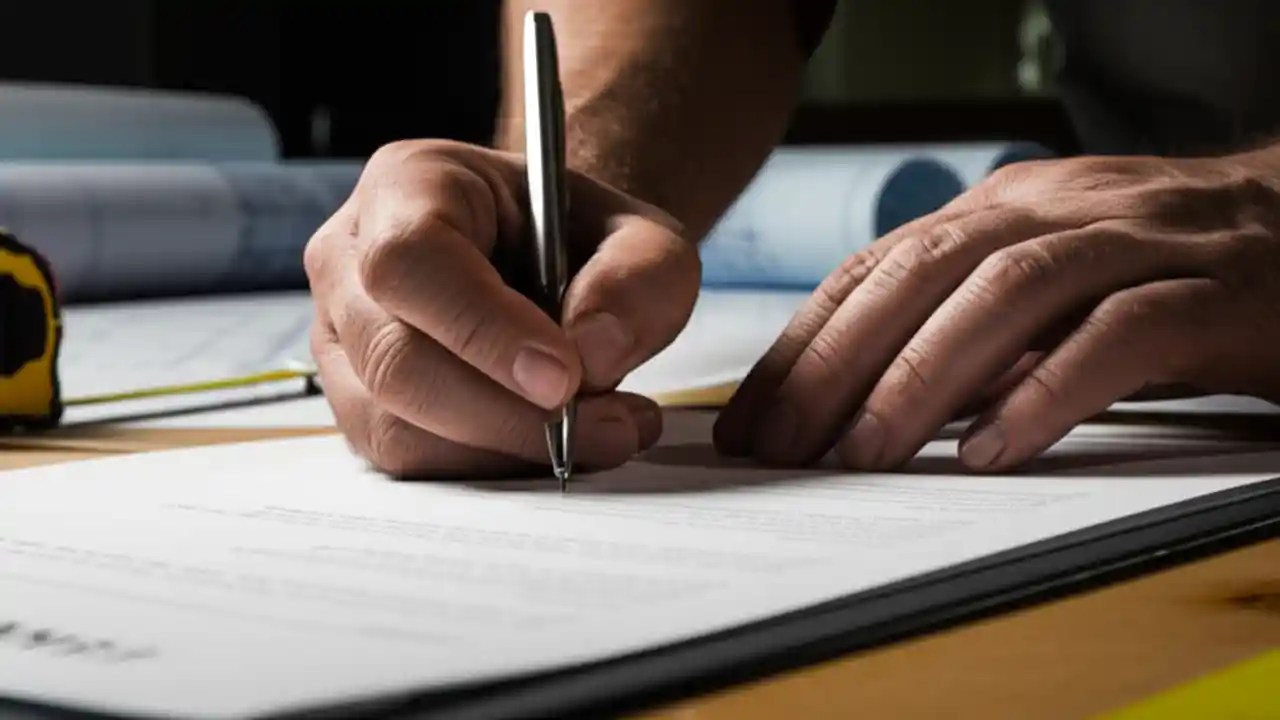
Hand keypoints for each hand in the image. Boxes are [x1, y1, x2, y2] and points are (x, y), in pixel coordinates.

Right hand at [306, 140, 698, 475]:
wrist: (554, 260)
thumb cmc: (581, 238)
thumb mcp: (643, 236)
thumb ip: (637, 280)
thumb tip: (593, 354)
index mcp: (408, 185)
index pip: (411, 261)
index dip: (481, 328)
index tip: (564, 376)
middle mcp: (351, 259)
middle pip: (395, 359)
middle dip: (507, 413)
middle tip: (607, 424)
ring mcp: (341, 338)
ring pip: (394, 424)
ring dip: (506, 450)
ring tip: (604, 431)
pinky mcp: (357, 404)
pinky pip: (407, 460)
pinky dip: (489, 467)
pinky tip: (558, 444)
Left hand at [714, 153, 1279, 470]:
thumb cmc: (1159, 270)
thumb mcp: (1044, 283)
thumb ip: (963, 326)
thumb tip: (860, 399)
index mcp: (1004, 207)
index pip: (877, 269)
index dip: (804, 345)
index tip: (750, 420)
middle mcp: (1059, 208)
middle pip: (923, 273)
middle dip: (837, 363)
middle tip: (781, 446)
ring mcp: (1140, 241)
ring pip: (1009, 293)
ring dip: (923, 377)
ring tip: (864, 454)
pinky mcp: (1215, 292)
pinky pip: (1120, 334)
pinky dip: (1048, 391)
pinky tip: (992, 450)